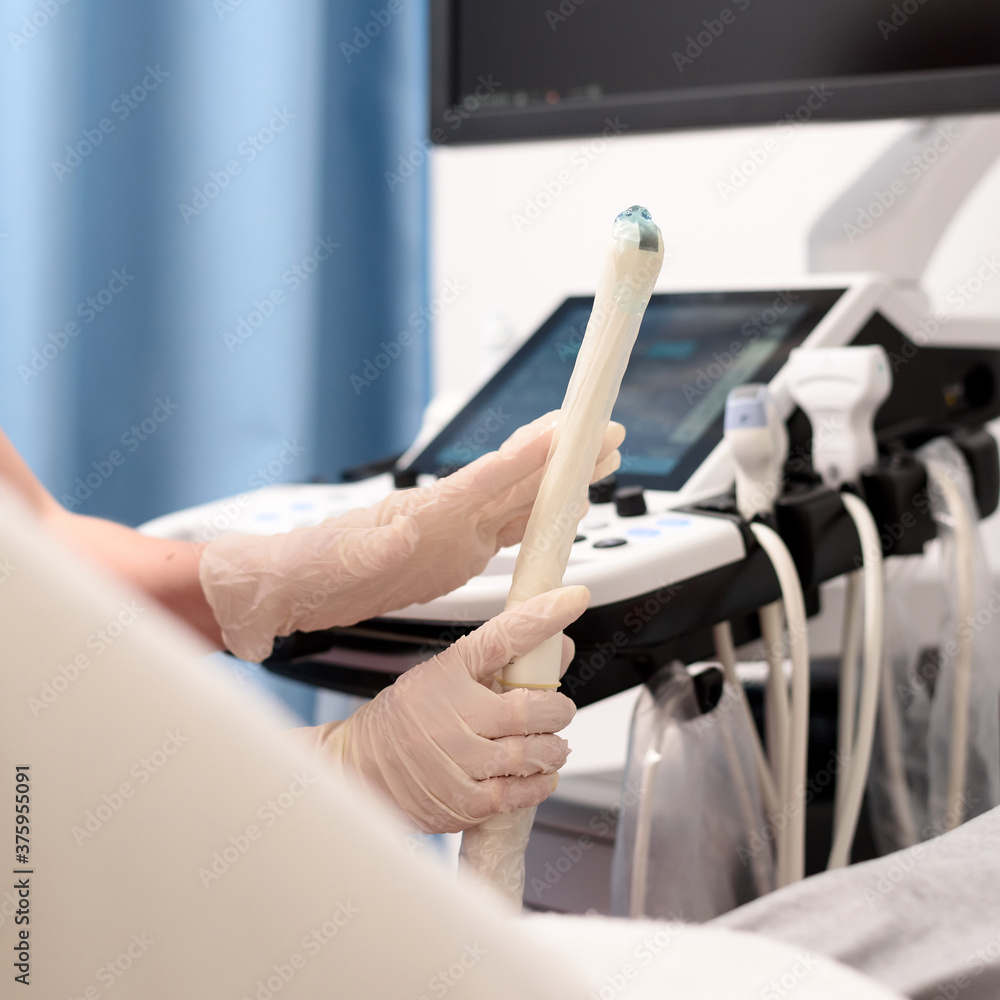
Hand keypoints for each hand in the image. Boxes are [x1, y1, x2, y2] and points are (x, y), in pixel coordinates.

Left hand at [199, 413, 622, 660]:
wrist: (295, 586)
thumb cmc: (310, 567)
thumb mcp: (336, 562)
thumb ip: (371, 548)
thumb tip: (400, 534)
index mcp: (424, 513)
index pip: (487, 477)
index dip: (530, 454)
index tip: (568, 428)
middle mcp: (448, 516)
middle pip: (518, 479)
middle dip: (563, 453)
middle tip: (605, 429)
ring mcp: (455, 533)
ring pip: (520, 499)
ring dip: (559, 480)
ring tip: (596, 461)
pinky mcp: (456, 553)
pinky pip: (510, 530)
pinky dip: (540, 518)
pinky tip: (559, 513)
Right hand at [291, 586, 588, 832]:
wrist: (359, 765)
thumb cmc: (406, 714)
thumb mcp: (449, 670)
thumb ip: (506, 656)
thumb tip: (559, 648)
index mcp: (453, 676)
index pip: (505, 638)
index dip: (544, 617)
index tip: (574, 598)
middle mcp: (454, 718)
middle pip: (530, 710)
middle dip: (557, 711)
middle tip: (555, 711)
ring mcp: (457, 763)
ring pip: (529, 756)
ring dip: (552, 750)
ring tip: (548, 744)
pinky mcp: (459, 802)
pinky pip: (514, 796)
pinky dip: (536, 785)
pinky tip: (536, 775)